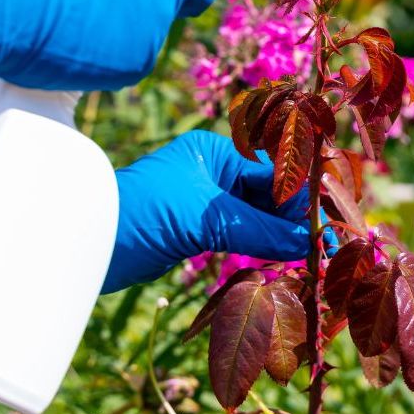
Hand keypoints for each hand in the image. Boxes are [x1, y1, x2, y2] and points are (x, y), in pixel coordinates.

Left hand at [104, 131, 314, 293]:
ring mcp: (206, 201)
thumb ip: (257, 229)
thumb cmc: (139, 215)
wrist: (85, 245)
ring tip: (313, 257)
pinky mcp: (198, 230)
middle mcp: (213, 171)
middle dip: (295, 218)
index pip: (272, 172)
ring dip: (281, 236)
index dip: (301, 198)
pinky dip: (262, 248)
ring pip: (257, 217)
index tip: (329, 221)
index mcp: (213, 152)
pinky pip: (241, 235)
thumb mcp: (203, 219)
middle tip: (327, 245)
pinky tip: (283, 261)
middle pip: (269, 194)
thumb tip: (307, 243)